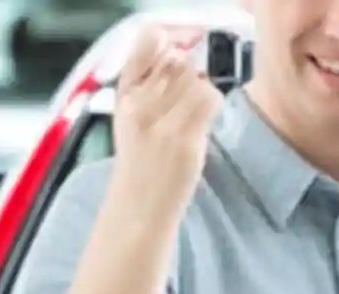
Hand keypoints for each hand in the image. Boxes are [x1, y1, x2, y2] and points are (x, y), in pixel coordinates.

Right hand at [113, 24, 222, 214]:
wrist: (138, 204)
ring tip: (196, 113)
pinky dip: (214, 104)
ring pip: (198, 81)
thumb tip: (181, 56)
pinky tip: (205, 120)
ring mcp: (161, 123)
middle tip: (189, 97)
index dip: (168, 44)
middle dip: (192, 75)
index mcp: (124, 95)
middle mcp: (139, 105)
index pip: (145, 46)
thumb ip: (148, 86)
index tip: (178, 56)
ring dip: (205, 92)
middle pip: (180, 63)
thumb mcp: (130, 116)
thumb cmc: (140, 161)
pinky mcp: (182, 140)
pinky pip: (209, 101)